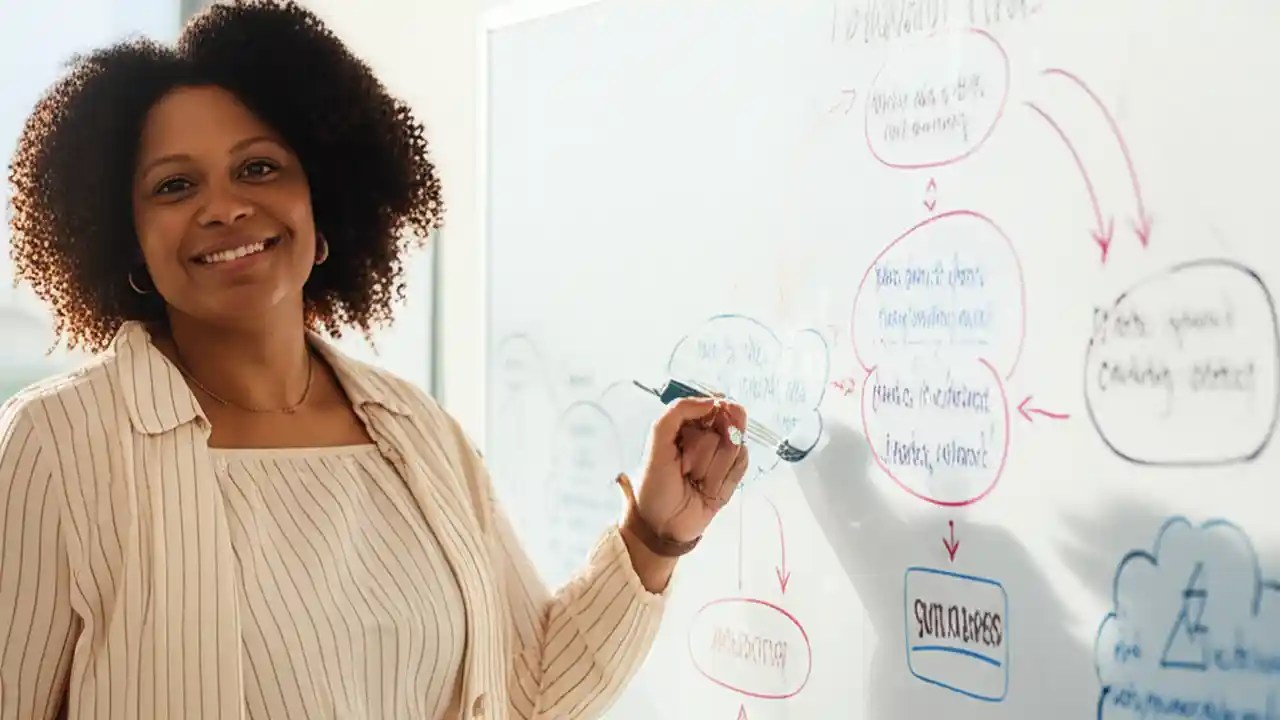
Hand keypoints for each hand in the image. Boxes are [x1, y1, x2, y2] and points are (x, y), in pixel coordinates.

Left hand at [632, 397, 749, 542]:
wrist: (661, 525)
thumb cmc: (654, 483)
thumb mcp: (656, 442)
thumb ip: (678, 412)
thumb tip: (712, 401)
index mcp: (688, 425)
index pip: (714, 404)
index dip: (716, 410)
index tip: (708, 422)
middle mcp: (707, 437)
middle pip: (728, 424)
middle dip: (706, 447)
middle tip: (686, 465)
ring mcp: (721, 457)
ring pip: (734, 446)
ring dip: (711, 465)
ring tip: (692, 479)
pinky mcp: (732, 477)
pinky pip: (741, 464)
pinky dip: (723, 477)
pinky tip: (706, 489)